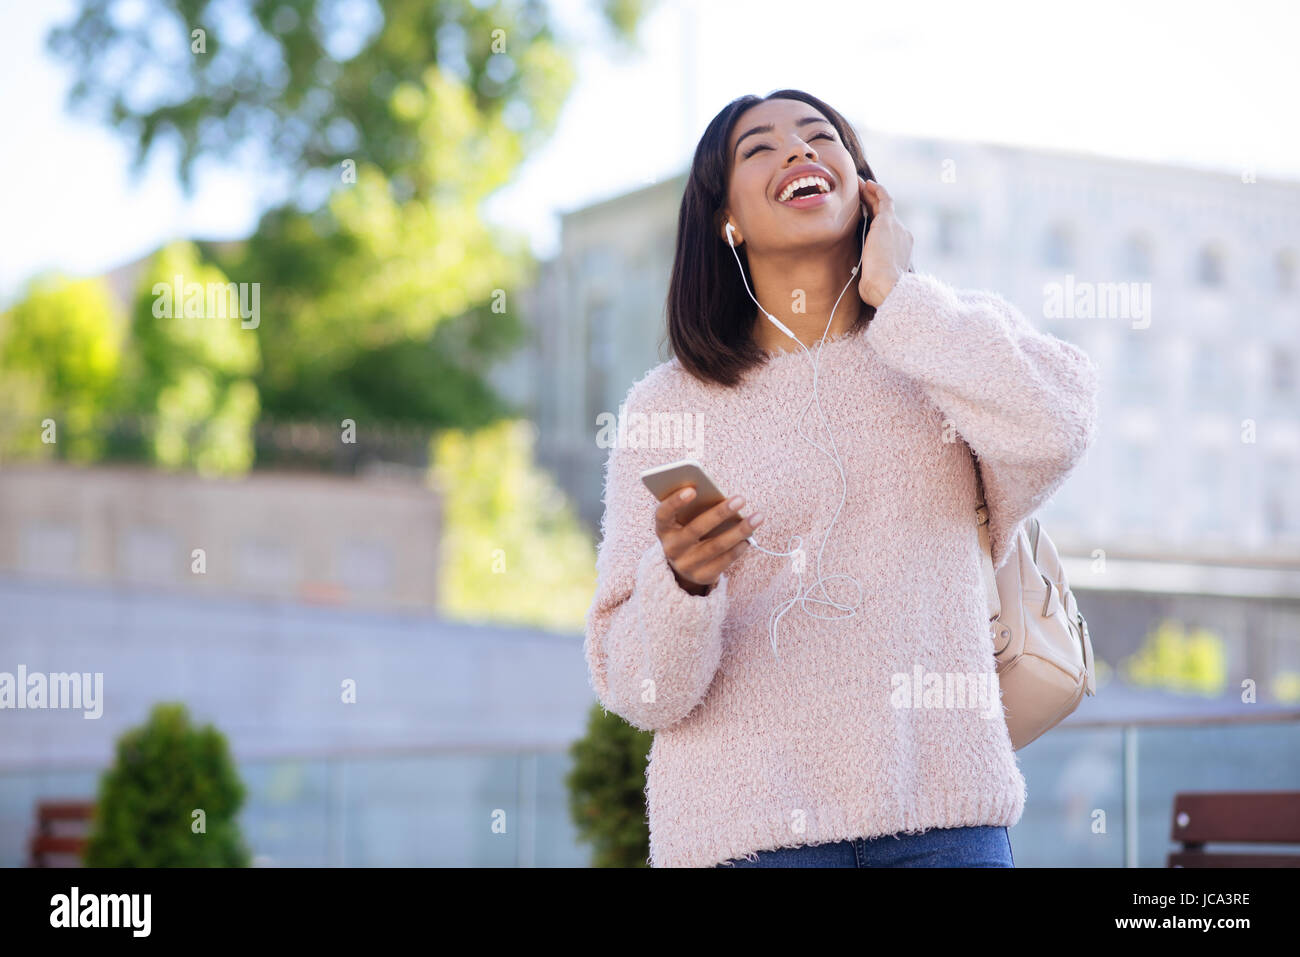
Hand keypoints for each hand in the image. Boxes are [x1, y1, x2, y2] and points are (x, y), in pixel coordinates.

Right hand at [654, 486, 764, 595]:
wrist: (685, 566)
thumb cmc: (688, 530)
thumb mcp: (684, 521)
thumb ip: (694, 509)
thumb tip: (721, 497)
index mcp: (664, 529)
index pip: (664, 514)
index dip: (675, 502)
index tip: (692, 489)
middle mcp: (671, 548)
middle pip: (696, 529)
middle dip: (720, 513)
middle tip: (740, 499)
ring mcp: (686, 565)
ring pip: (715, 546)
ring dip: (739, 530)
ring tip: (757, 517)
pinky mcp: (702, 576)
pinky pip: (723, 562)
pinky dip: (738, 548)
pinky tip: (749, 538)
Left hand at [857, 177, 912, 308]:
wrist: (888, 288)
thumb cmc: (880, 291)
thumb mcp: (874, 281)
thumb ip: (870, 275)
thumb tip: (863, 282)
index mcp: (899, 250)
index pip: (886, 231)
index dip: (876, 221)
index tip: (866, 215)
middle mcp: (902, 235)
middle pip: (885, 215)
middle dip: (873, 203)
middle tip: (860, 193)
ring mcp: (896, 227)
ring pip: (883, 205)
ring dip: (871, 194)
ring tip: (858, 185)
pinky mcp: (888, 222)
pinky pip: (884, 199)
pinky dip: (876, 190)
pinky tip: (865, 184)